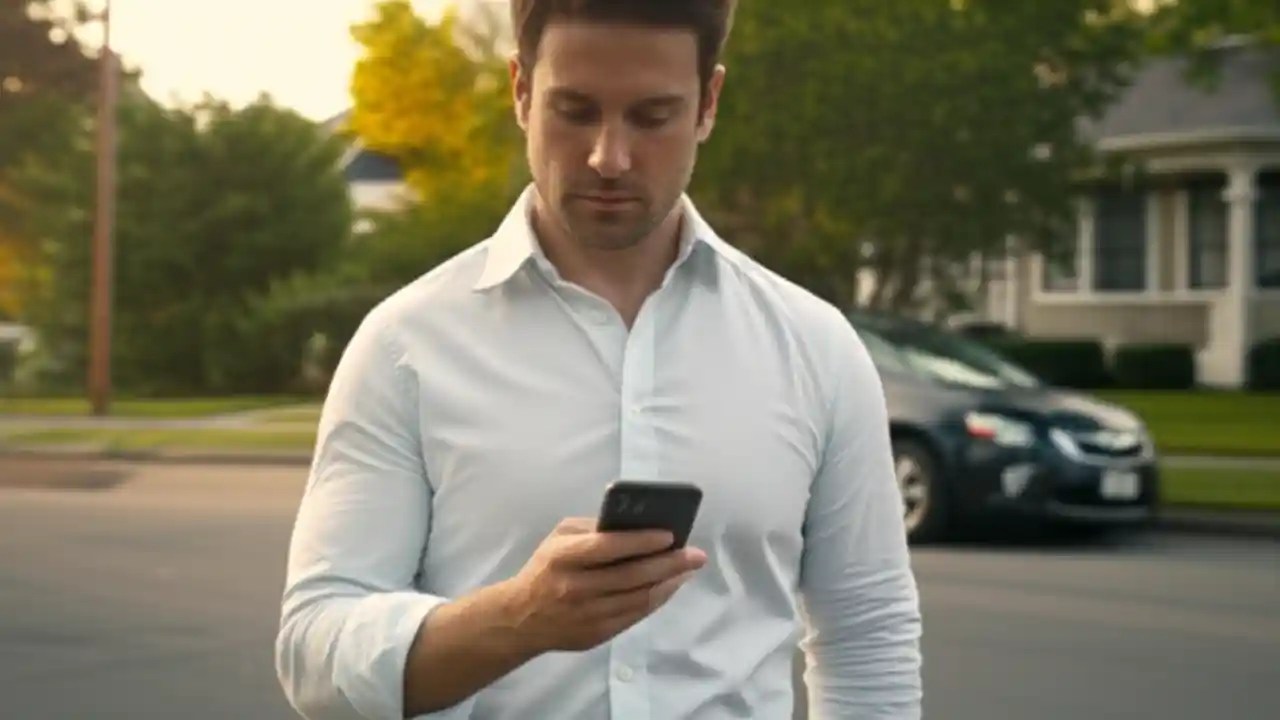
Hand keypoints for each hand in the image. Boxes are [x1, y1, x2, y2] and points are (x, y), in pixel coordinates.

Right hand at [499, 517, 706, 653]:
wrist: (521, 618)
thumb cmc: (547, 568)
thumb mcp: (559, 538)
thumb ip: (593, 529)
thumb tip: (637, 524)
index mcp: (563, 557)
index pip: (607, 547)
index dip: (641, 541)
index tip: (671, 534)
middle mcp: (575, 588)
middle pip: (631, 575)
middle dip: (669, 563)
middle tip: (696, 554)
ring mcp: (587, 615)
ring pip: (638, 598)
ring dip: (669, 583)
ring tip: (688, 569)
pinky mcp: (597, 635)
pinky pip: (635, 615)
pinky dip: (657, 600)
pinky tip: (670, 586)